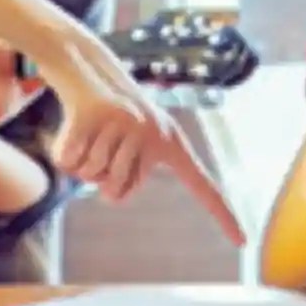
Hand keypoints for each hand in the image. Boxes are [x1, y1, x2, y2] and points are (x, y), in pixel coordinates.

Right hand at [39, 32, 244, 245]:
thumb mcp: (127, 145)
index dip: (221, 214)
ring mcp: (125, 122)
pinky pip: (70, 161)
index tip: (242, 243)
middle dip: (99, 180)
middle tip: (101, 144)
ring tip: (90, 131)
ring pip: (91, 175)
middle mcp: (154, 132)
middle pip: (116, 193)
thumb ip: (128, 175)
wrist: (85, 62)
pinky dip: (62, 151)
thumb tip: (115, 196)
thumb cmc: (109, 115)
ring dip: (80, 162)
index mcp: (172, 143)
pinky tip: (72, 128)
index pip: (202, 185)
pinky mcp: (94, 114)